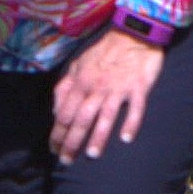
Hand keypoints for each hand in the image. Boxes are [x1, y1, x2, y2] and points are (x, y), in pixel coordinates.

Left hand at [51, 30, 164, 161]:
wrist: (133, 32)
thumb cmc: (104, 51)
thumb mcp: (77, 64)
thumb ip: (64, 86)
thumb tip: (55, 111)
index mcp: (80, 82)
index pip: (63, 113)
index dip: (57, 133)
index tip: (54, 150)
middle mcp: (96, 87)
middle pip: (80, 119)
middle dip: (71, 142)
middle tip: (67, 161)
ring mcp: (118, 88)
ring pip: (104, 117)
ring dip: (97, 137)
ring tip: (91, 155)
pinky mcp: (138, 87)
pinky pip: (135, 109)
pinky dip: (131, 124)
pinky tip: (126, 139)